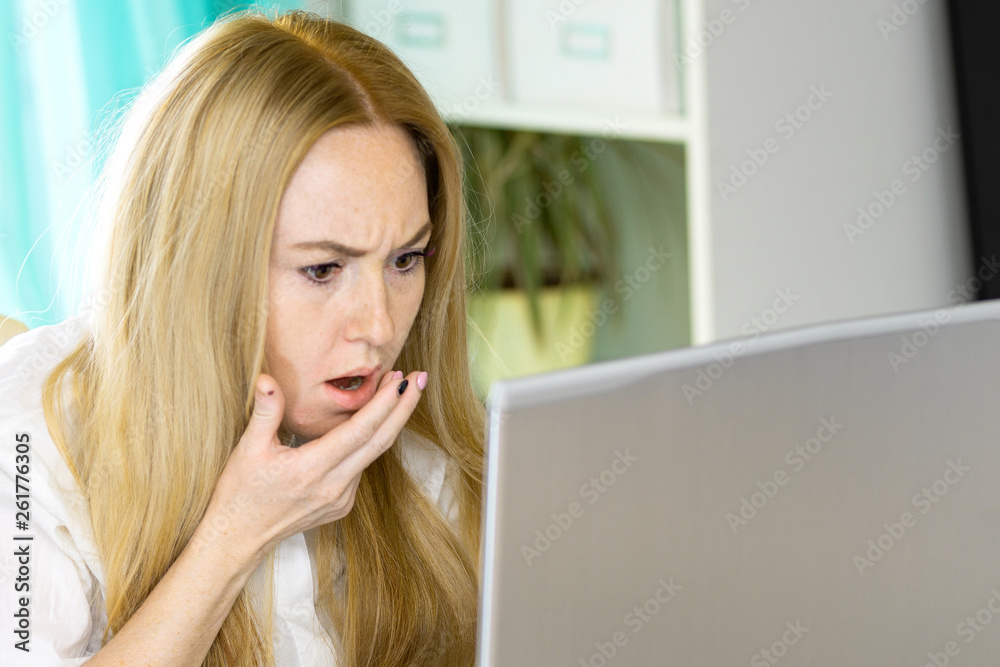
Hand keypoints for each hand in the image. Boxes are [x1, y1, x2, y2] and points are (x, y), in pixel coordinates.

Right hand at [193, 369, 424, 565]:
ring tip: (396, 390)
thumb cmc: (239, 492)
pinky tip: (371, 421)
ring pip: (373, 454)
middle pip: (380, 441)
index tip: (402, 380)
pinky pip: (361, 467)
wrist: (237, 538)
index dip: (384, 404)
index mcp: (311, 469)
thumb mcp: (247, 450)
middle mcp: (334, 486)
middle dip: (404, 408)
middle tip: (419, 378)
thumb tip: (268, 379)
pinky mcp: (342, 504)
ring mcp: (341, 498)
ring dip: (388, 422)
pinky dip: (371, 442)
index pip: (360, 431)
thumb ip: (265, 412)